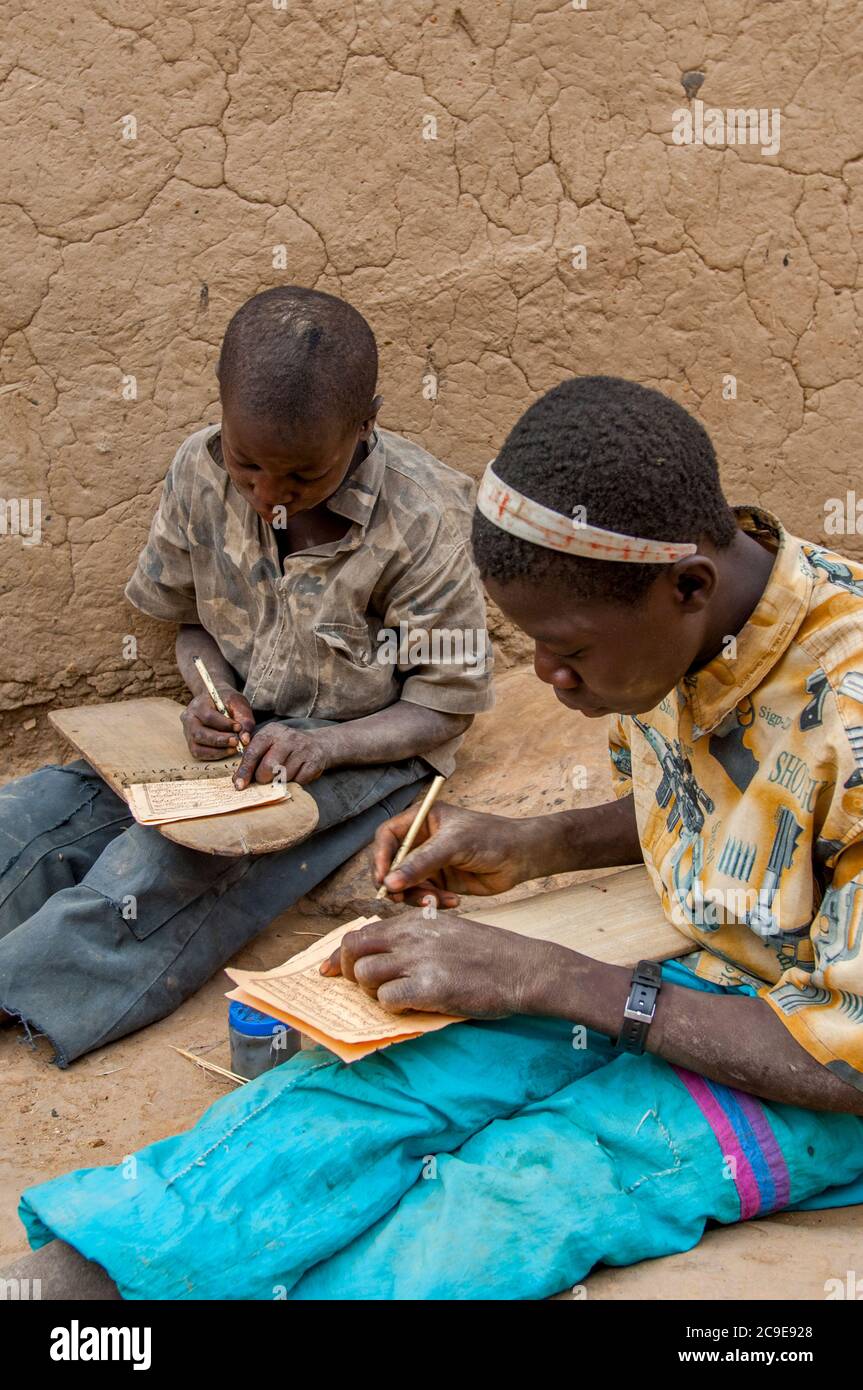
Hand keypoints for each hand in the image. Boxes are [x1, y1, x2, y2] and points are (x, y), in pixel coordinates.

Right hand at [181, 687, 254, 760]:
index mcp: (198, 704)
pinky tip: (227, 751)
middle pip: (200, 734)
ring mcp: (187, 732)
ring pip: (197, 747)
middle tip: (237, 742)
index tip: (239, 727)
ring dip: (218, 751)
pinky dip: (214, 755)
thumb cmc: (227, 701)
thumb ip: (244, 719)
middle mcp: (188, 719)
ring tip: (234, 749)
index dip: (224, 724)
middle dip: (220, 740)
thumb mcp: (238, 703)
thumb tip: (245, 740)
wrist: (215, 700)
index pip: (208, 717)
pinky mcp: (191, 743)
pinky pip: (198, 753)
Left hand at [233, 722, 331, 787]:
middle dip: (263, 778)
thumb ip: (252, 757)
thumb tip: (238, 781)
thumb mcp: (268, 744)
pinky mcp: (314, 762)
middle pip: (268, 767)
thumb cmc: (285, 747)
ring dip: (281, 780)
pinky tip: (297, 773)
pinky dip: (296, 782)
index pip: (253, 752)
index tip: (239, 785)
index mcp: (271, 732)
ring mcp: (303, 749)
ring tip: (284, 773)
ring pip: (284, 776)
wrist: (318, 744)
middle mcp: (287, 738)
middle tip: (265, 778)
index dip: (245, 771)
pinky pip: (299, 781)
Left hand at [320, 911, 546, 1017]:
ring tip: (398, 997)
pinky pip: (387, 1000)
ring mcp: (419, 960)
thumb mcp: (448, 931)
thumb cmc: (489, 954)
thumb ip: (415, 939)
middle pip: (352, 951)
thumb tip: (380, 958)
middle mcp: (412, 935)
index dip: (338, 956)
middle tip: (363, 989)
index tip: (327, 971)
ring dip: (374, 993)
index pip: (359, 933)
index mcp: (415, 920)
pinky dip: (393, 1008)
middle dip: (348, 973)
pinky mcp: (429, 987)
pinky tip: (413, 1006)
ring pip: (365, 977)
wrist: (524, 968)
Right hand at [373, 802, 539, 906]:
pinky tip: (453, 901)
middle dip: (396, 882)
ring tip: (436, 901)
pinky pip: (423, 896)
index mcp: (420, 819)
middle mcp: (421, 840)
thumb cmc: (490, 838)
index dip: (379, 857)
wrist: (520, 857)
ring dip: (417, 896)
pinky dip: (433, 902)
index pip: (387, 836)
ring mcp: (429, 862)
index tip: (382, 879)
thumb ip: (421, 864)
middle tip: (400, 898)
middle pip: (390, 864)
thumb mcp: (453, 846)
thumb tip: (389, 882)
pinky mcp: (439, 882)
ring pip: (405, 884)